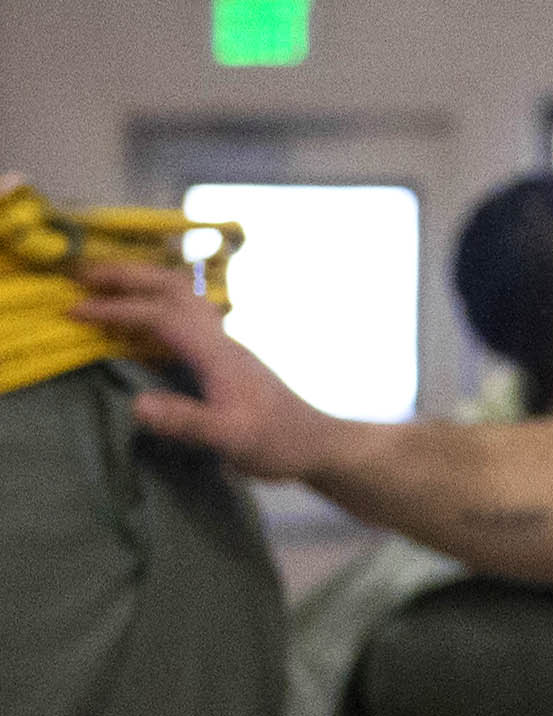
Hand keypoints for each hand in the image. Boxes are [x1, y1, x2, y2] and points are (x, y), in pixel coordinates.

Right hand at [69, 256, 344, 478]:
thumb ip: (188, 422)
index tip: (72, 309)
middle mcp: (220, 338)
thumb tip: (138, 403)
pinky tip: (136, 317)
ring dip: (141, 283)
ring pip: (181, 295)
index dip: (117, 309)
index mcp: (217, 352)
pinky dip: (154, 303)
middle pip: (173, 288)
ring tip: (101, 283)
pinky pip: (184, 313)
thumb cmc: (278, 442)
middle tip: (80, 273)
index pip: (161, 316)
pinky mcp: (223, 356)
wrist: (317, 443)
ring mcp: (223, 344)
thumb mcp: (232, 439)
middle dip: (127, 275)